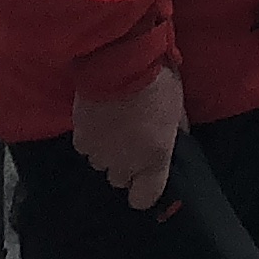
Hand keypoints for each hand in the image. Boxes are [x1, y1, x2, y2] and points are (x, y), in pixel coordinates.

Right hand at [73, 65, 184, 209]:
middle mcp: (125, 164)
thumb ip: (175, 130)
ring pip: (101, 163)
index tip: (145, 177)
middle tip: (131, 139)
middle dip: (125, 164)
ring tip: (113, 125)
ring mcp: (101, 153)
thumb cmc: (158, 80)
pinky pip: (86, 147)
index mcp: (154, 159)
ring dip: (107, 150)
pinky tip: (98, 118)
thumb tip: (177, 139)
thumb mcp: (178, 106)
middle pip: (121, 179)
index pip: (145, 198)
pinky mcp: (81, 139)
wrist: (121, 60)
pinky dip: (91, 137)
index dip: (144, 189)